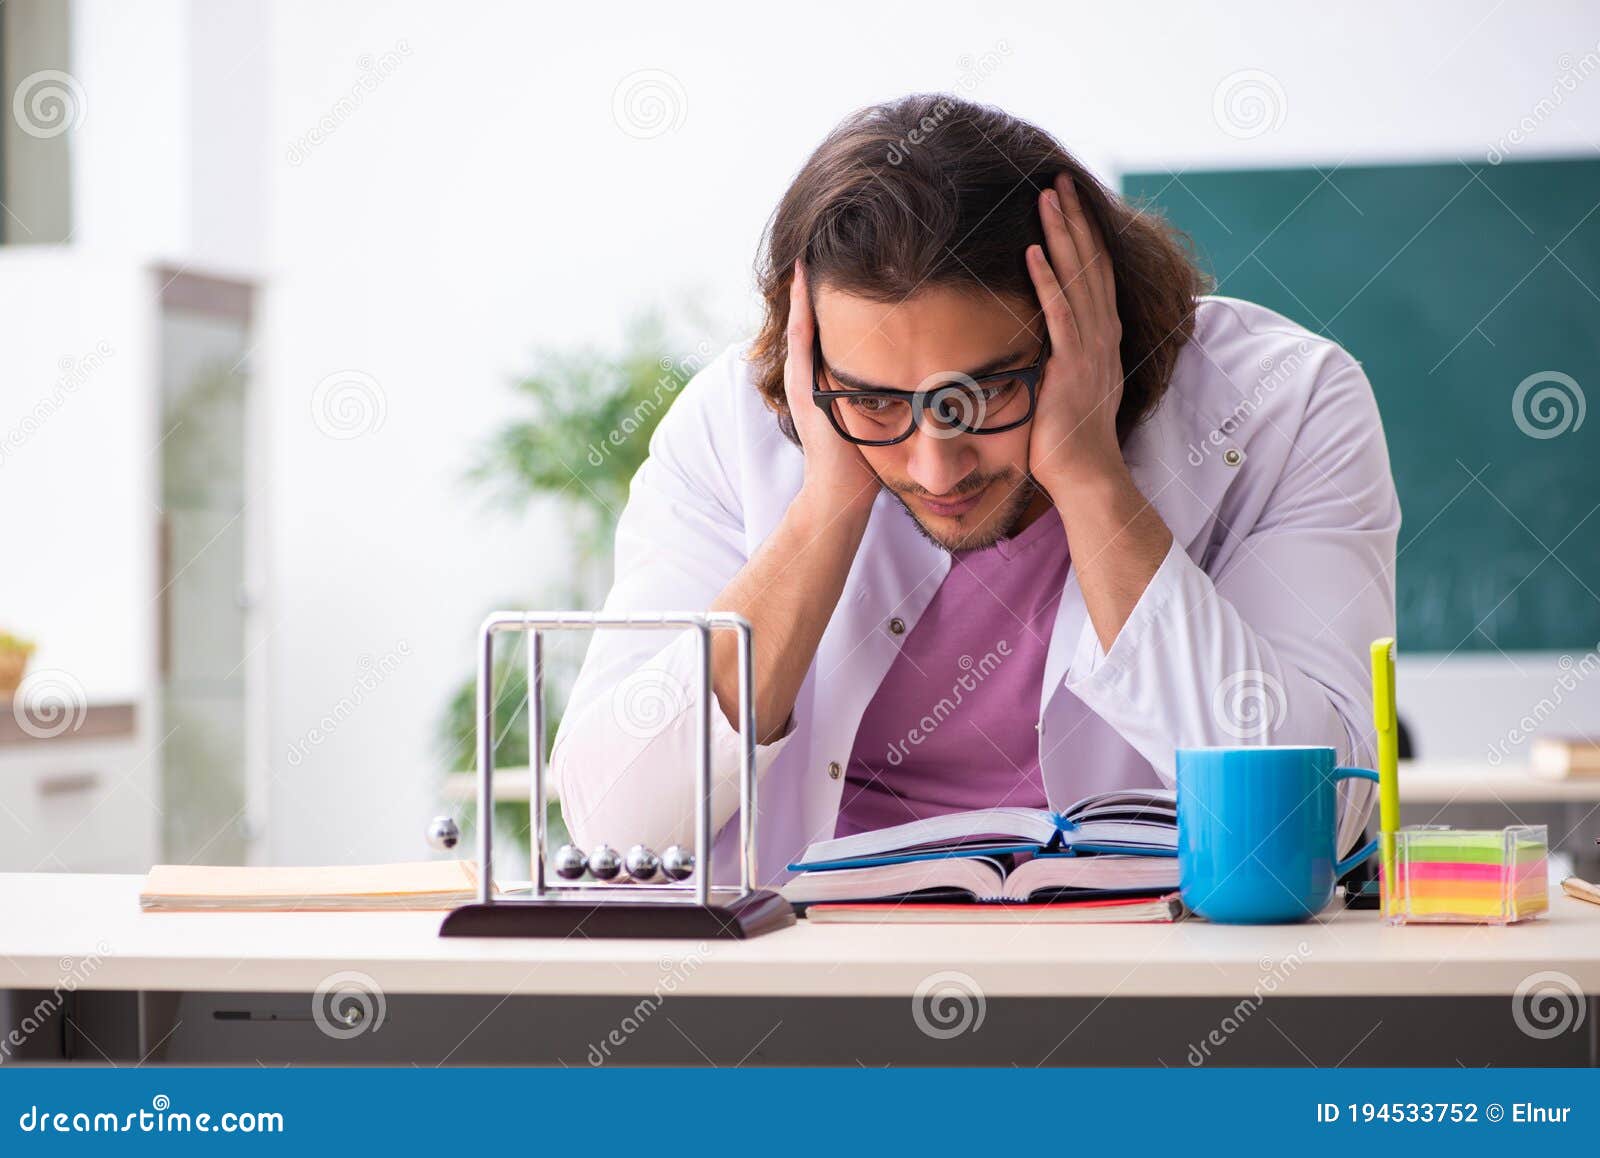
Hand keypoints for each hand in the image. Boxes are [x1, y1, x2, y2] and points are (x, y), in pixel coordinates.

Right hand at [782, 259, 879, 516]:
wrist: (842, 495)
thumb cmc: (866, 462)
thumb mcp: (880, 415)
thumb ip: (888, 392)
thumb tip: (924, 374)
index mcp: (827, 378)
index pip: (827, 327)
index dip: (830, 296)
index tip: (840, 260)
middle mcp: (810, 375)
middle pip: (809, 318)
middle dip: (812, 283)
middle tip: (819, 241)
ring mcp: (802, 380)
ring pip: (801, 323)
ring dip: (803, 288)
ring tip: (809, 252)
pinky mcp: (803, 389)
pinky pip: (802, 341)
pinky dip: (803, 311)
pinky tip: (807, 282)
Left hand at [1024, 174, 1128, 498]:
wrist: (1087, 477)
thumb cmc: (1069, 442)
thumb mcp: (1066, 388)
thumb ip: (1057, 358)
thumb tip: (1036, 341)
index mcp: (1102, 339)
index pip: (1095, 274)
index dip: (1084, 235)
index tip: (1070, 200)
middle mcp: (1103, 337)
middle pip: (1091, 264)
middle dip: (1075, 219)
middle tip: (1058, 180)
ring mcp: (1091, 351)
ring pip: (1078, 280)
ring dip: (1062, 236)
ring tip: (1047, 197)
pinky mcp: (1072, 368)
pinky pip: (1059, 316)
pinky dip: (1048, 282)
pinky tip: (1033, 252)